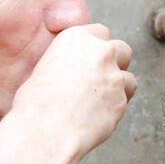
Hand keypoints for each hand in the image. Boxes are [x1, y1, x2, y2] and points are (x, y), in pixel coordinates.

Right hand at [0, 24, 136, 163]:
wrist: (44, 131)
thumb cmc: (35, 105)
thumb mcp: (43, 68)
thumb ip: (69, 61)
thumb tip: (77, 71)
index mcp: (76, 38)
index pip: (100, 32)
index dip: (98, 48)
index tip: (94, 60)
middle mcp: (100, 52)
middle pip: (122, 50)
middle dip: (116, 62)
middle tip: (102, 79)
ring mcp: (114, 76)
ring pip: (129, 78)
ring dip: (120, 87)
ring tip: (99, 102)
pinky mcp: (121, 100)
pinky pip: (126, 100)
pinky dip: (116, 106)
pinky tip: (99, 115)